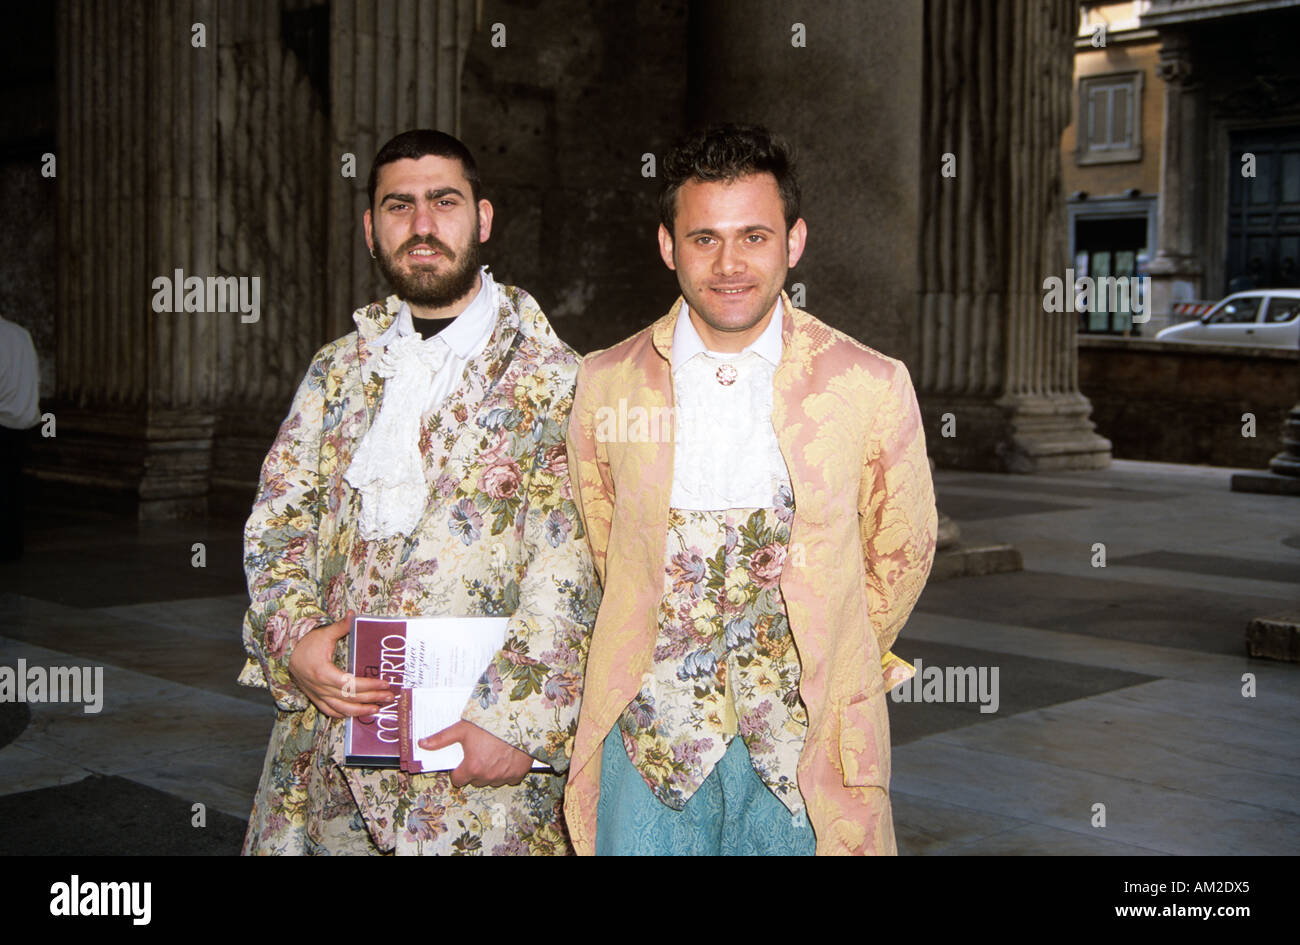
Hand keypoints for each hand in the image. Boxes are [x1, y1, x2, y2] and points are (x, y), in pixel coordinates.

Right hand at [287, 611, 394, 717]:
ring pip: (341, 709)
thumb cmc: (306, 644)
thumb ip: (340, 627)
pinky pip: (330, 711)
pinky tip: (357, 714)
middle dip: (372, 698)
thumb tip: (353, 615)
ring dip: (360, 711)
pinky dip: (344, 715)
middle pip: (350, 697)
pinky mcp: (315, 698)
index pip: (351, 684)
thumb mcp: (323, 634)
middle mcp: (320, 687)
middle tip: (389, 696)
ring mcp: (317, 695)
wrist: (285, 655)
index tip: (384, 684)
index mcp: (323, 672)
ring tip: (377, 709)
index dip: (369, 685)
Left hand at [419, 720, 533, 787]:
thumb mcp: (462, 728)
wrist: (519, 719)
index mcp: (472, 767)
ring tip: (494, 754)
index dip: (459, 771)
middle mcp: (487, 776)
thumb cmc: (490, 724)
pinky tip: (507, 758)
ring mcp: (504, 776)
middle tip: (479, 753)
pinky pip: (509, 779)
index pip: (458, 780)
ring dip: (491, 772)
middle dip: (475, 771)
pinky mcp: (518, 773)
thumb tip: (422, 744)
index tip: (463, 761)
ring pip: (492, 781)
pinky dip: (507, 772)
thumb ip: (441, 739)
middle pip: (475, 781)